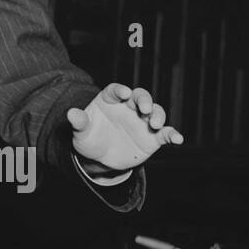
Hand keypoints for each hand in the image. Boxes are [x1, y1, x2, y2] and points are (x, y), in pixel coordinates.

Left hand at [69, 83, 183, 171]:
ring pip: (156, 111)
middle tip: (144, 107)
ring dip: (158, 115)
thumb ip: (79, 123)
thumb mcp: (81, 133)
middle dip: (144, 99)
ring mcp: (142, 120)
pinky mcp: (153, 137)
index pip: (115, 90)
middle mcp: (128, 107)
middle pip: (140, 96)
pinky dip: (173, 135)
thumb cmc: (89, 139)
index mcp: (110, 100)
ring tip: (155, 124)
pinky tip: (178, 139)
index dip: (120, 90)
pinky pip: (166, 134)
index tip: (123, 93)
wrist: (99, 158)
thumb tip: (71, 114)